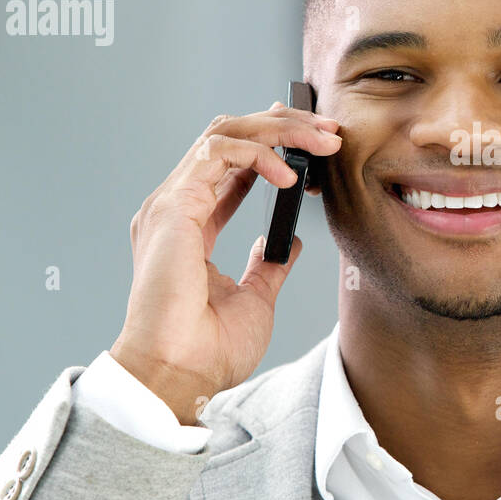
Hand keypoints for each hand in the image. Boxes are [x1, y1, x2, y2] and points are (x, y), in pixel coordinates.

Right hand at [108, 101, 341, 424]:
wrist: (181, 374)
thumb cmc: (207, 349)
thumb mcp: (254, 298)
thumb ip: (267, 265)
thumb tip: (288, 242)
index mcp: (190, 225)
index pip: (229, 164)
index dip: (270, 143)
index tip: (312, 139)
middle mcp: (177, 207)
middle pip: (228, 136)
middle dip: (282, 125)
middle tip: (328, 132)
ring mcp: (171, 204)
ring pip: (224, 133)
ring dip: (278, 129)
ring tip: (320, 142)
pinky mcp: (173, 206)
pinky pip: (217, 151)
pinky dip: (258, 153)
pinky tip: (288, 175)